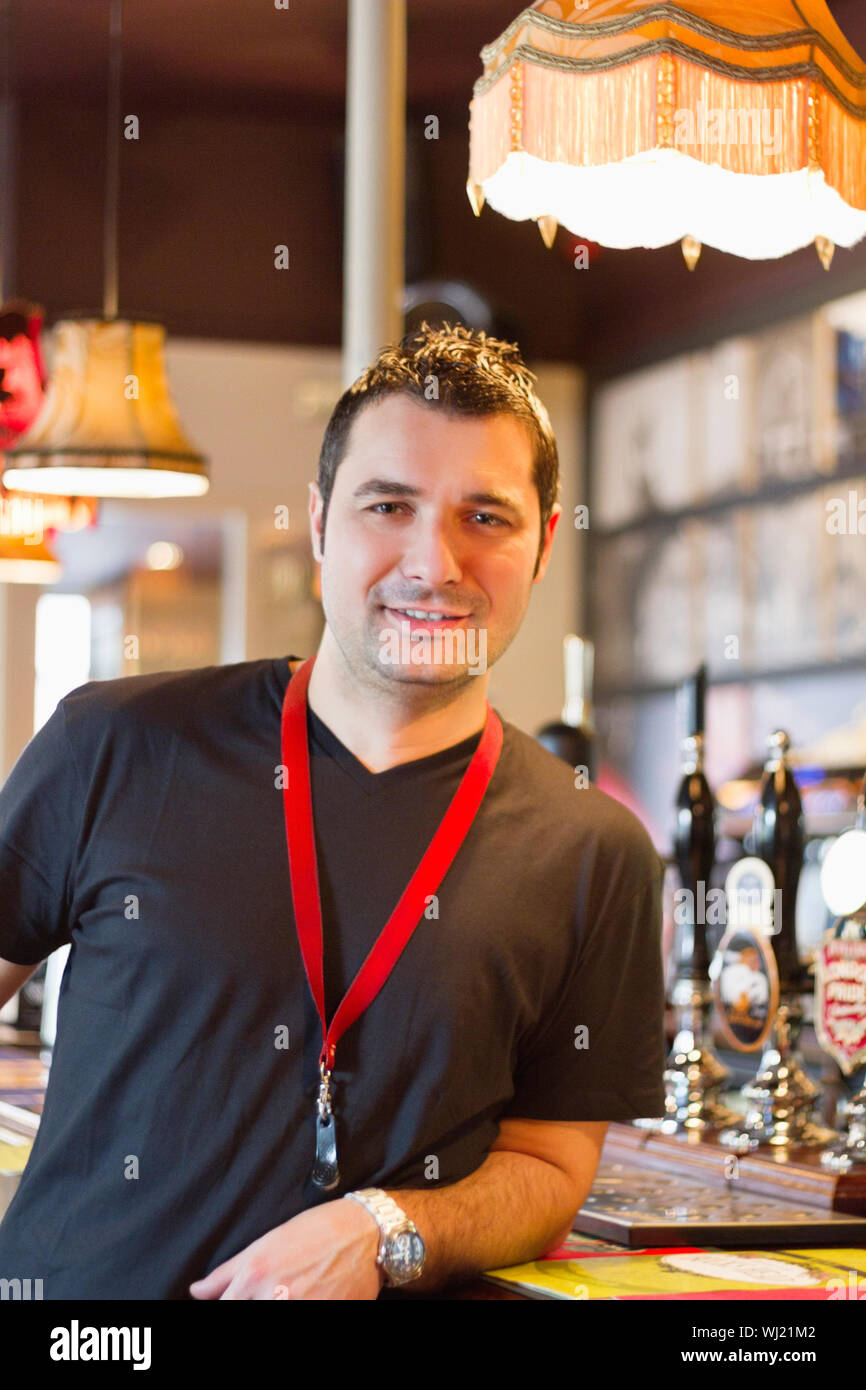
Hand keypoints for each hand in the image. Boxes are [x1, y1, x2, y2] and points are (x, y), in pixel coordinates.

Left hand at [188, 1197, 384, 1299]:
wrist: (365, 1233)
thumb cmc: (315, 1231)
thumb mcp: (265, 1243)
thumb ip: (226, 1272)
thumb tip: (197, 1292)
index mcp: (254, 1275)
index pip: (224, 1308)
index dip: (225, 1306)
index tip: (238, 1300)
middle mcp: (274, 1296)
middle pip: (245, 1315)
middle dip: (253, 1304)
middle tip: (270, 1294)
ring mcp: (301, 1309)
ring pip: (271, 1319)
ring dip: (273, 1307)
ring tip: (290, 1294)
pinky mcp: (324, 1315)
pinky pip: (301, 1318)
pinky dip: (300, 1310)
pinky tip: (305, 1299)